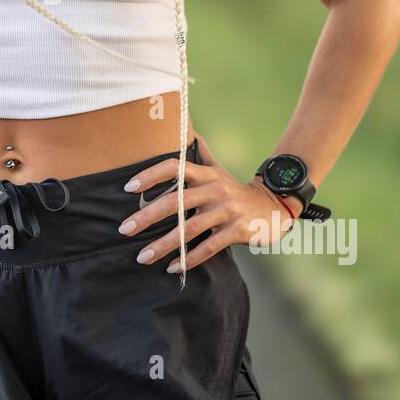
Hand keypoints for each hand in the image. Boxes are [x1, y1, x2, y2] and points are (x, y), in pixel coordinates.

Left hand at [118, 133, 298, 271]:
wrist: (275, 207)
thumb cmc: (237, 191)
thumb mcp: (220, 171)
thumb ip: (202, 155)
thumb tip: (190, 132)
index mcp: (207, 174)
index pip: (174, 168)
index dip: (151, 175)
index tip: (128, 187)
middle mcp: (215, 189)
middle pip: (176, 202)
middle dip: (147, 217)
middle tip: (125, 229)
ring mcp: (227, 210)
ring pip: (189, 229)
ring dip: (163, 245)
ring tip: (142, 257)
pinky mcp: (238, 230)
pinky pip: (209, 247)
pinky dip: (189, 258)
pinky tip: (172, 267)